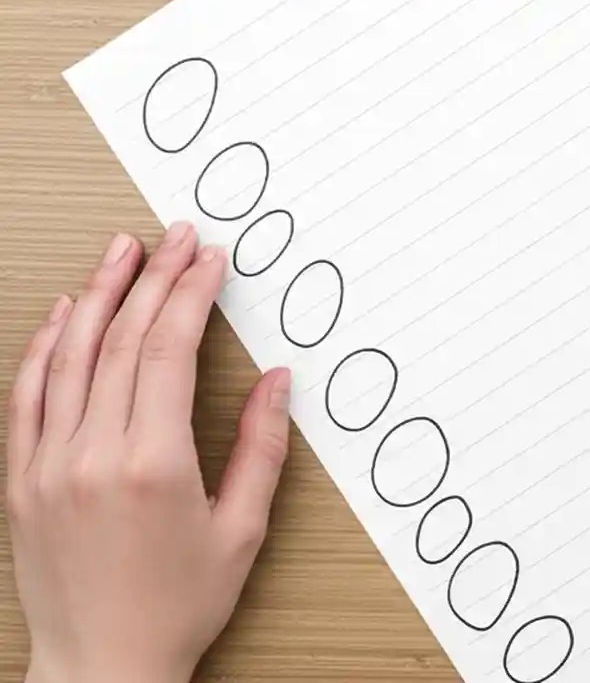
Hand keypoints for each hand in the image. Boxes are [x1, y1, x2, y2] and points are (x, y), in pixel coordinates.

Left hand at [5, 223, 291, 682]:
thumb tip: (276, 380)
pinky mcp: (20, 479)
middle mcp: (91, 455)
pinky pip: (26, 394)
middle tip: (173, 237)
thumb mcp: (242, 531)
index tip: (209, 259)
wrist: (102, 666)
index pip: (169, 350)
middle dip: (153, 278)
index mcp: (153, 465)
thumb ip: (261, 447)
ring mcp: (47, 465)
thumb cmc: (177, 608)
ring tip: (120, 252)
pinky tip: (62, 314)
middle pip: (122, 339)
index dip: (191, 294)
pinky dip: (44, 346)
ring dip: (96, 294)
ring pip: (69, 355)